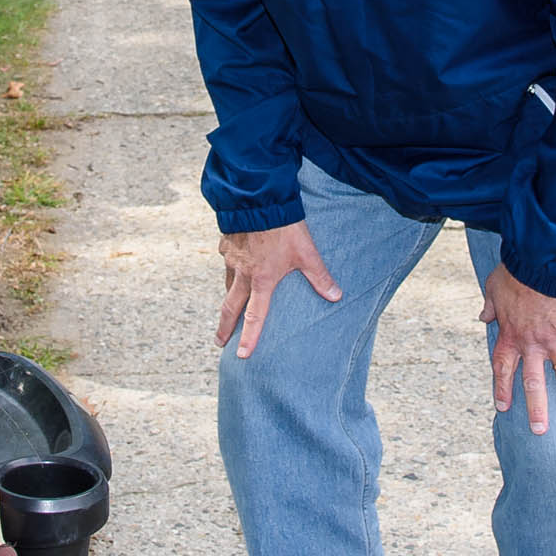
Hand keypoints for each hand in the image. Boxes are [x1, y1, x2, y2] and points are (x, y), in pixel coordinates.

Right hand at [217, 222, 342, 358]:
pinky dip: (229, 268)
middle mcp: (243, 274)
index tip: (241, 355)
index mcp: (262, 280)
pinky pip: (226, 261)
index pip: (255, 317)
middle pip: (230, 307)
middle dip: (224, 327)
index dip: (248, 338)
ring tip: (228, 308)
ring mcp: (231, 259)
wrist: (258, 200)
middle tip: (219, 342)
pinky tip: (232, 265)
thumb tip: (336, 296)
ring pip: (227, 284)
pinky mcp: (226, 243)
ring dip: (228, 298)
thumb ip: (319, 276)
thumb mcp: (306, 252)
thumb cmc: (283, 227)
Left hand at [480, 259, 555, 436]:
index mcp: (510, 336)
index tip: (503, 407)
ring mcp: (554, 339)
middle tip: (540, 430)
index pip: (503, 368)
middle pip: (533, 382)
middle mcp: (532, 344)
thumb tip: (483, 317)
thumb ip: (490, 307)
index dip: (502, 388)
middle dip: (537, 408)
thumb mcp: (493, 288)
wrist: (538, 262)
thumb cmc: (515, 273)